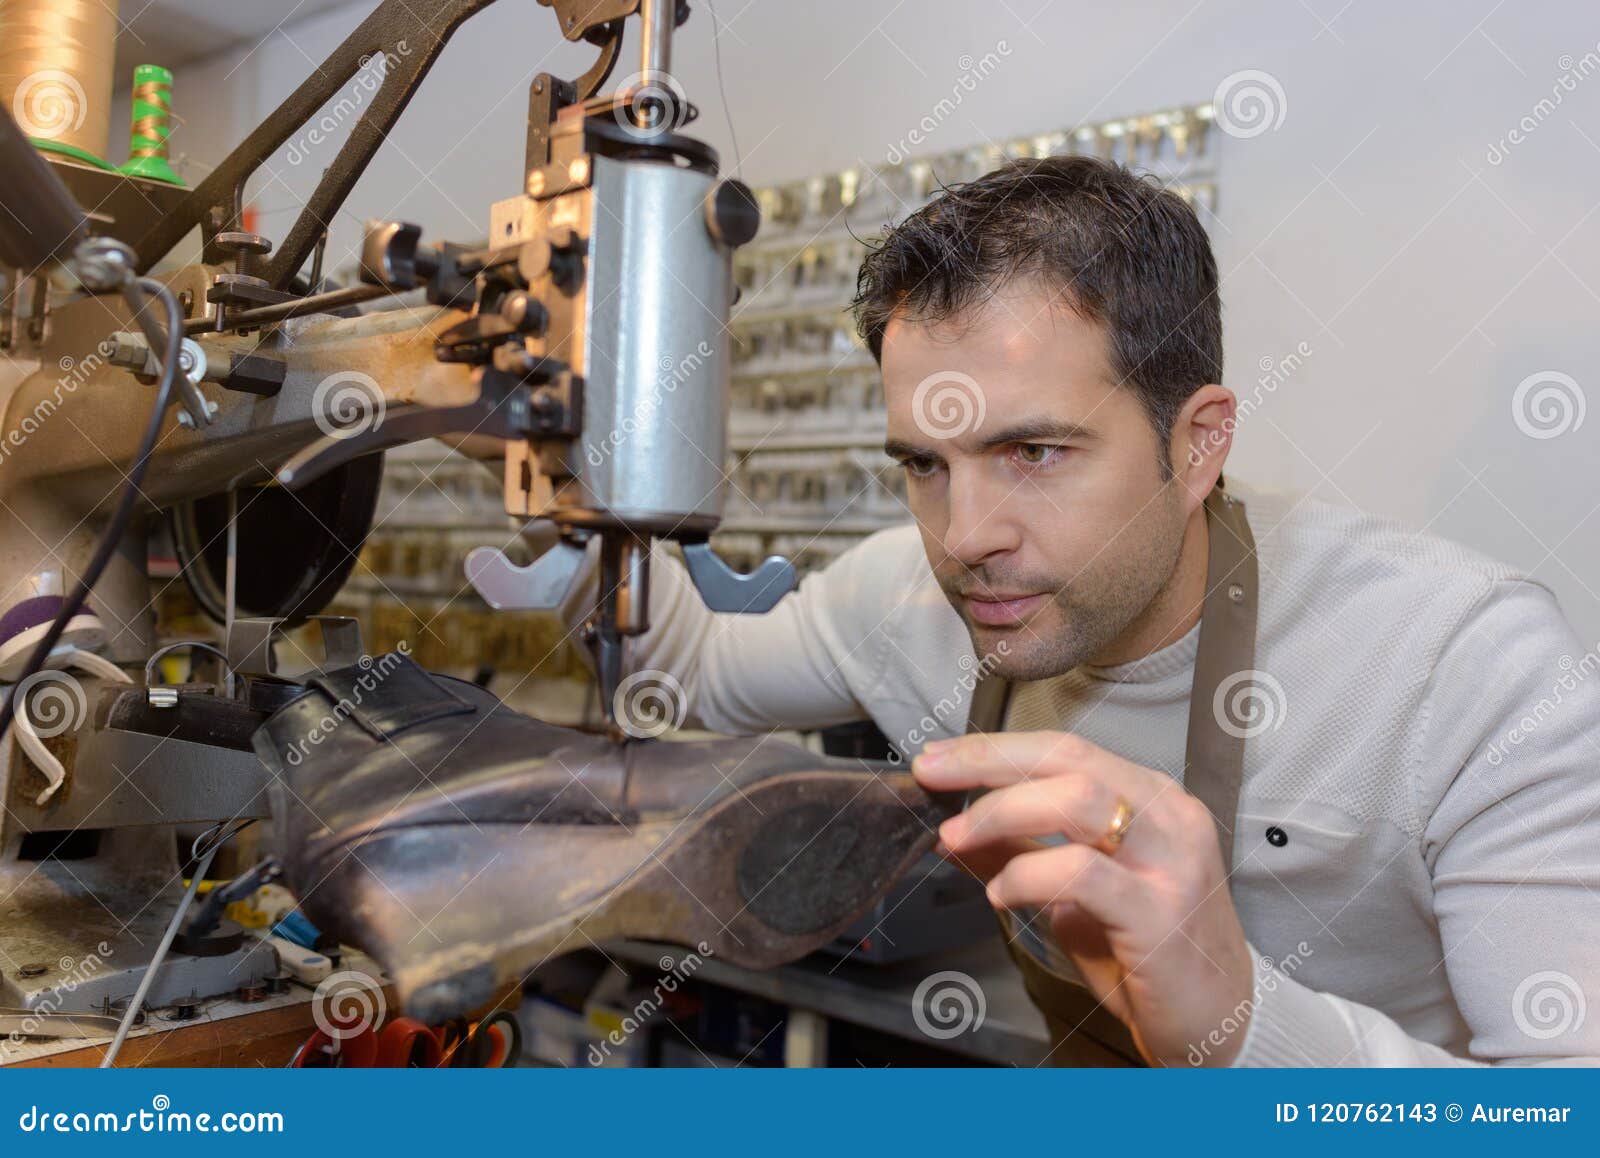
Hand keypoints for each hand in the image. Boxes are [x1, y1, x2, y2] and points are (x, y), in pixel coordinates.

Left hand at [913, 730, 1254, 1065]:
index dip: (995, 748)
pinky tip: (1000, 893)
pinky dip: (1028, 874)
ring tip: (957, 836)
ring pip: (1080, 799)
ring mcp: (1170, 862)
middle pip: (1069, 758)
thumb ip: (1023, 854)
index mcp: (1150, 799)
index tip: (938, 757)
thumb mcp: (1076, 894)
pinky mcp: (1160, 914)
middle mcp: (1168, 817)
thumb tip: (955, 829)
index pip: (1065, 749)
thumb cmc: (1149, 955)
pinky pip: (1082, 873)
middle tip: (933, 775)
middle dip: (988, 760)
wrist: (1220, 1022)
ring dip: (1003, 811)